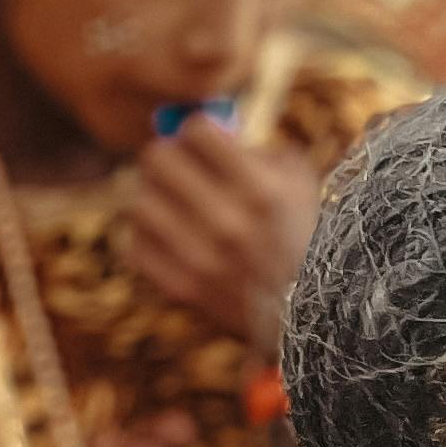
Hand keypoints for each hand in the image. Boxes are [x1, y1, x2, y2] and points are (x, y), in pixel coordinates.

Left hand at [125, 119, 321, 351]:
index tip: (204, 145)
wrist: (309, 317)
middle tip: (176, 168)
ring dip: (153, 198)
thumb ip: (259, 149)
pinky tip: (167, 237)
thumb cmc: (303, 239)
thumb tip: (210, 129)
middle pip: (157, 159)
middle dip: (167, 157)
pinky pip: (136, 246)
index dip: (198, 132)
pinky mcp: (182, 289)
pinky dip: (147, 238)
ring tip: (170, 204)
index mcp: (260, 191)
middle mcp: (229, 224)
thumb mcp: (298, 185)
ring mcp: (202, 260)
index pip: (196, 130)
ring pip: (140, 202)